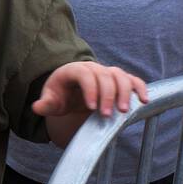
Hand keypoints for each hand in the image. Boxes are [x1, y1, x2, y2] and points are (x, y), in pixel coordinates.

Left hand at [32, 61, 148, 119]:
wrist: (71, 90)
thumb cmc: (60, 95)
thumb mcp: (51, 99)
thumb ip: (45, 103)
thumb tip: (38, 107)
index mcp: (74, 70)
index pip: (85, 75)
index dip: (90, 90)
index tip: (91, 108)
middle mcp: (93, 68)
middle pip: (105, 76)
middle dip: (107, 96)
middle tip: (106, 115)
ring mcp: (107, 72)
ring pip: (120, 76)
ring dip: (125, 93)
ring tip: (123, 111)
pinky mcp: (119, 79)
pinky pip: (133, 79)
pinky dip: (140, 88)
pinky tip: (144, 101)